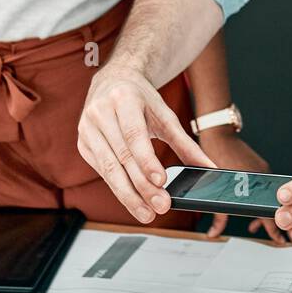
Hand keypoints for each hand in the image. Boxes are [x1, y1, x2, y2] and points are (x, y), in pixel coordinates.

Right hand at [78, 62, 215, 222]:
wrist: (114, 81)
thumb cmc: (140, 99)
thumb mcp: (165, 115)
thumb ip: (186, 143)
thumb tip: (208, 167)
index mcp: (123, 98)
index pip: (134, 134)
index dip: (146, 160)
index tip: (161, 181)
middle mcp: (100, 112)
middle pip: (122, 157)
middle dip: (142, 186)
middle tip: (160, 206)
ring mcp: (87, 128)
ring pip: (108, 169)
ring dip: (129, 195)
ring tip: (147, 212)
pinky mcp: (82, 143)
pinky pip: (101, 171)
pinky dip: (118, 188)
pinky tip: (132, 200)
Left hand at [197, 130, 288, 244]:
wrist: (219, 133)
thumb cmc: (216, 154)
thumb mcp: (215, 188)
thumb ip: (217, 214)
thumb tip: (214, 233)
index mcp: (255, 185)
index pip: (269, 213)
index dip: (275, 229)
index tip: (281, 239)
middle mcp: (263, 177)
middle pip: (271, 205)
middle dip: (271, 222)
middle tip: (271, 234)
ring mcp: (262, 170)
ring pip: (267, 196)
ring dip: (262, 210)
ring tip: (255, 224)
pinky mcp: (259, 166)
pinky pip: (263, 186)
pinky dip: (259, 197)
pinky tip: (249, 201)